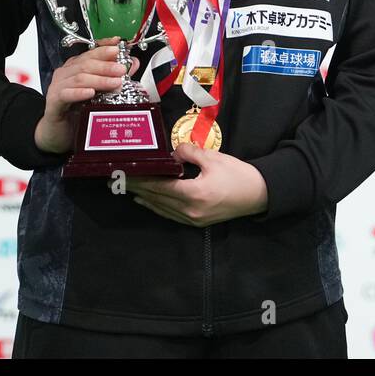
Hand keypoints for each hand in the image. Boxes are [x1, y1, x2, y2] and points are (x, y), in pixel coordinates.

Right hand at [34, 37, 139, 154]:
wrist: (57, 134)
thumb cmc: (77, 111)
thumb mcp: (99, 93)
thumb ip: (114, 77)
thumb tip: (132, 64)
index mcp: (76, 67)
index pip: (90, 52)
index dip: (104, 47)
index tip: (118, 44)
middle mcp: (66, 74)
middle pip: (86, 64)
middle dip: (106, 65)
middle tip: (122, 69)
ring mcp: (57, 87)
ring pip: (79, 78)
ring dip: (99, 79)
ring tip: (115, 82)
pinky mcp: (53, 102)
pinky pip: (66, 94)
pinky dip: (79, 92)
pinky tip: (91, 93)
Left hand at [123, 142, 268, 226]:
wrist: (259, 195)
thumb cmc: (238, 175)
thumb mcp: (214, 158)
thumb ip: (189, 153)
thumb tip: (172, 153)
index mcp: (194, 193)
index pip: (159, 186)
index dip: (141, 180)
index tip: (124, 173)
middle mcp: (190, 210)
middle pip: (156, 199)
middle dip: (136, 189)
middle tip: (116, 181)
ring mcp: (192, 219)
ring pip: (161, 209)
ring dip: (143, 198)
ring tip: (127, 189)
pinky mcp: (197, 222)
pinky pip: (170, 215)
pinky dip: (156, 207)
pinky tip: (147, 201)